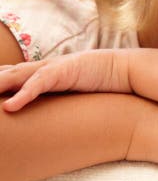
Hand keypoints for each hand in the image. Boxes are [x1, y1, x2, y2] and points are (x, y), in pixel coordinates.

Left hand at [0, 50, 131, 111]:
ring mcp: (50, 68)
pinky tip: (10, 106)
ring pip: (13, 77)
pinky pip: (38, 83)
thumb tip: (32, 111)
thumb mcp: (64, 91)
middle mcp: (39, 69)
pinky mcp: (64, 71)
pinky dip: (23, 94)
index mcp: (37, 74)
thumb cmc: (94, 82)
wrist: (122, 70)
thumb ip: (47, 96)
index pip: (5, 77)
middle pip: (2, 75)